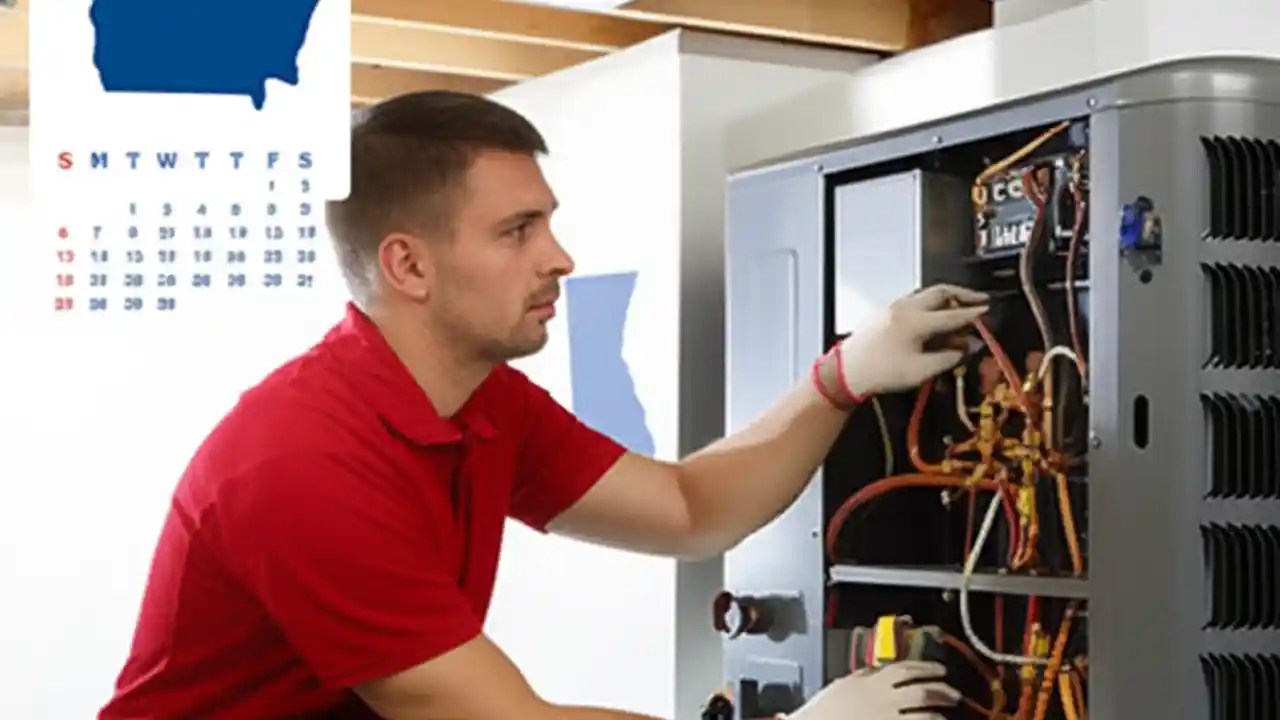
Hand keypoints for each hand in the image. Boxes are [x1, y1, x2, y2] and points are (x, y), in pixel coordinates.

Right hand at [787, 661, 960, 719]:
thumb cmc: (826, 709)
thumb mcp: (844, 685)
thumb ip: (863, 676)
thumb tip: (875, 670)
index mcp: (874, 681)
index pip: (907, 669)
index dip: (927, 668)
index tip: (940, 669)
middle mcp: (886, 699)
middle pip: (923, 692)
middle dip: (943, 692)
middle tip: (954, 695)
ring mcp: (889, 719)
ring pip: (924, 716)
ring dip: (938, 716)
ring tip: (943, 717)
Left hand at [817, 284, 988, 400]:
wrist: (847, 371)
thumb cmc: (881, 373)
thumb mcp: (920, 370)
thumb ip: (949, 356)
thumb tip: (970, 347)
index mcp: (916, 321)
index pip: (953, 314)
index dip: (973, 314)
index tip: (988, 312)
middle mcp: (905, 307)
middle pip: (941, 292)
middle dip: (963, 294)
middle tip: (980, 301)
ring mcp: (894, 306)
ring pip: (927, 294)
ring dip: (947, 298)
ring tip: (961, 307)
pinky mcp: (887, 311)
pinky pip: (916, 300)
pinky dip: (931, 304)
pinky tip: (937, 315)